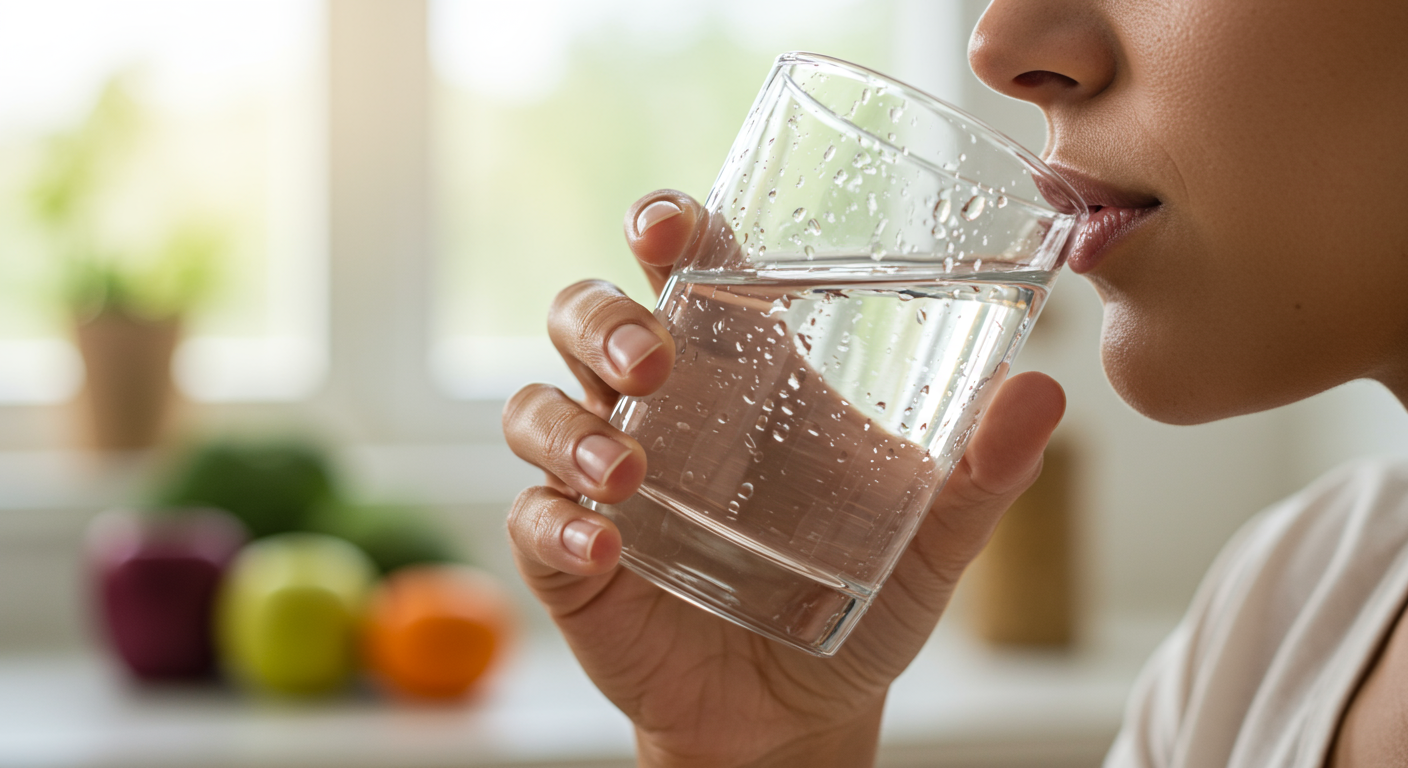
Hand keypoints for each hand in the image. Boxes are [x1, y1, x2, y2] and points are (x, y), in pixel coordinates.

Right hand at [502, 189, 1065, 767]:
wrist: (805, 708)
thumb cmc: (859, 593)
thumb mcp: (928, 535)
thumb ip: (979, 471)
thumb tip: (1041, 390)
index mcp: (739, 370)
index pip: (686, 266)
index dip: (666, 227)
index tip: (669, 226)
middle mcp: (658, 408)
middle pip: (584, 316)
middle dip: (603, 321)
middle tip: (655, 361)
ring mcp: (605, 478)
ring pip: (536, 407)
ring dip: (568, 426)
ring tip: (625, 472)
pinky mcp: (574, 558)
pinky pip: (533, 521)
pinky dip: (555, 527)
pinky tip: (602, 547)